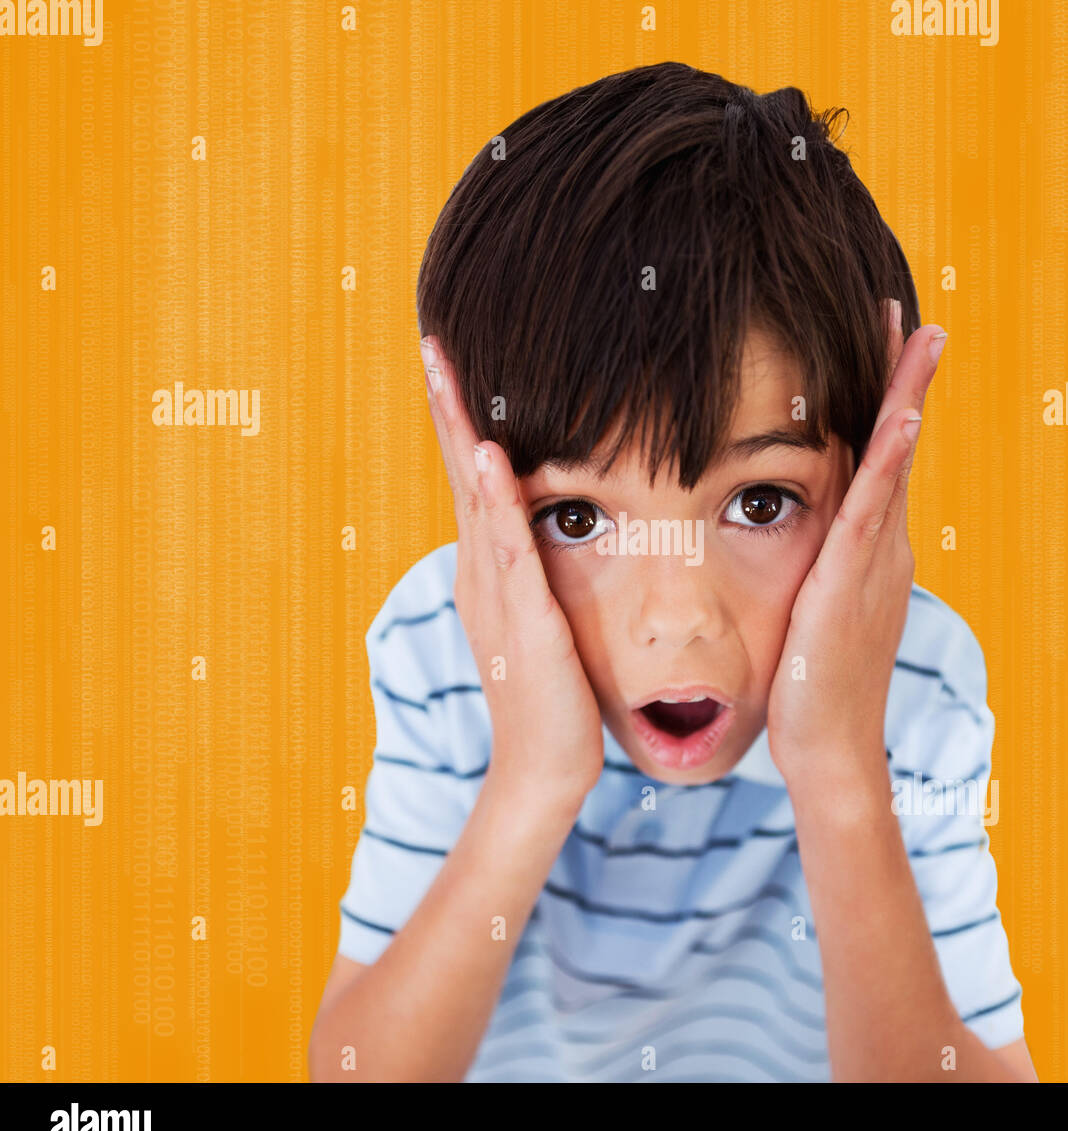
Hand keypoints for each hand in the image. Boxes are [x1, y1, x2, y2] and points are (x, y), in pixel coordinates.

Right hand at [420, 336, 606, 811]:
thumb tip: (542, 528)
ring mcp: (495, 595)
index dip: (459, 420)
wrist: (545, 767)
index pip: (470, 478)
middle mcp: (480, 572)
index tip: (452, 363)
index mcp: (487, 567)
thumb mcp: (538, 617)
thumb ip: (533, 569)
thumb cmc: (551, 694)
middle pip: (458, 472)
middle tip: (433, 342)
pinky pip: (509, 550)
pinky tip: (491, 457)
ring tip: (446, 372)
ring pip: (473, 498)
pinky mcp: (523, 621)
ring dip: (459, 432)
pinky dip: (497, 502)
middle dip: (447, 405)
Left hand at [766, 301, 944, 793]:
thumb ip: (815, 573)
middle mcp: (883, 547)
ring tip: (919, 337)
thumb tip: (799, 549)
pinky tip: (899, 418)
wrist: (829, 747)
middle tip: (915, 318)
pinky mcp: (853, 583)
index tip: (886, 349)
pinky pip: (872, 511)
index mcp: (869, 551)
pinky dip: (889, 462)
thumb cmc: (813, 686)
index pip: (879, 461)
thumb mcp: (815, 612)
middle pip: (897, 447)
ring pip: (893, 464)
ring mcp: (875, 563)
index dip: (885, 403)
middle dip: (906, 380)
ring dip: (906, 398)